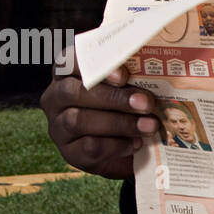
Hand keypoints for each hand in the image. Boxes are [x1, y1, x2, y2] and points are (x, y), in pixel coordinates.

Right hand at [40, 46, 159, 178]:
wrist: (123, 152)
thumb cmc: (123, 110)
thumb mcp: (127, 89)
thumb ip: (131, 77)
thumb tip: (157, 71)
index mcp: (67, 74)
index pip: (69, 60)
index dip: (94, 65)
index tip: (124, 75)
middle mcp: (55, 98)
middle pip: (74, 92)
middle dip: (114, 97)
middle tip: (146, 103)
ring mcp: (58, 127)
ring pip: (80, 120)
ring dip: (120, 123)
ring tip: (149, 125)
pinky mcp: (69, 152)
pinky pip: (90, 146)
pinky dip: (118, 145)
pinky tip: (136, 143)